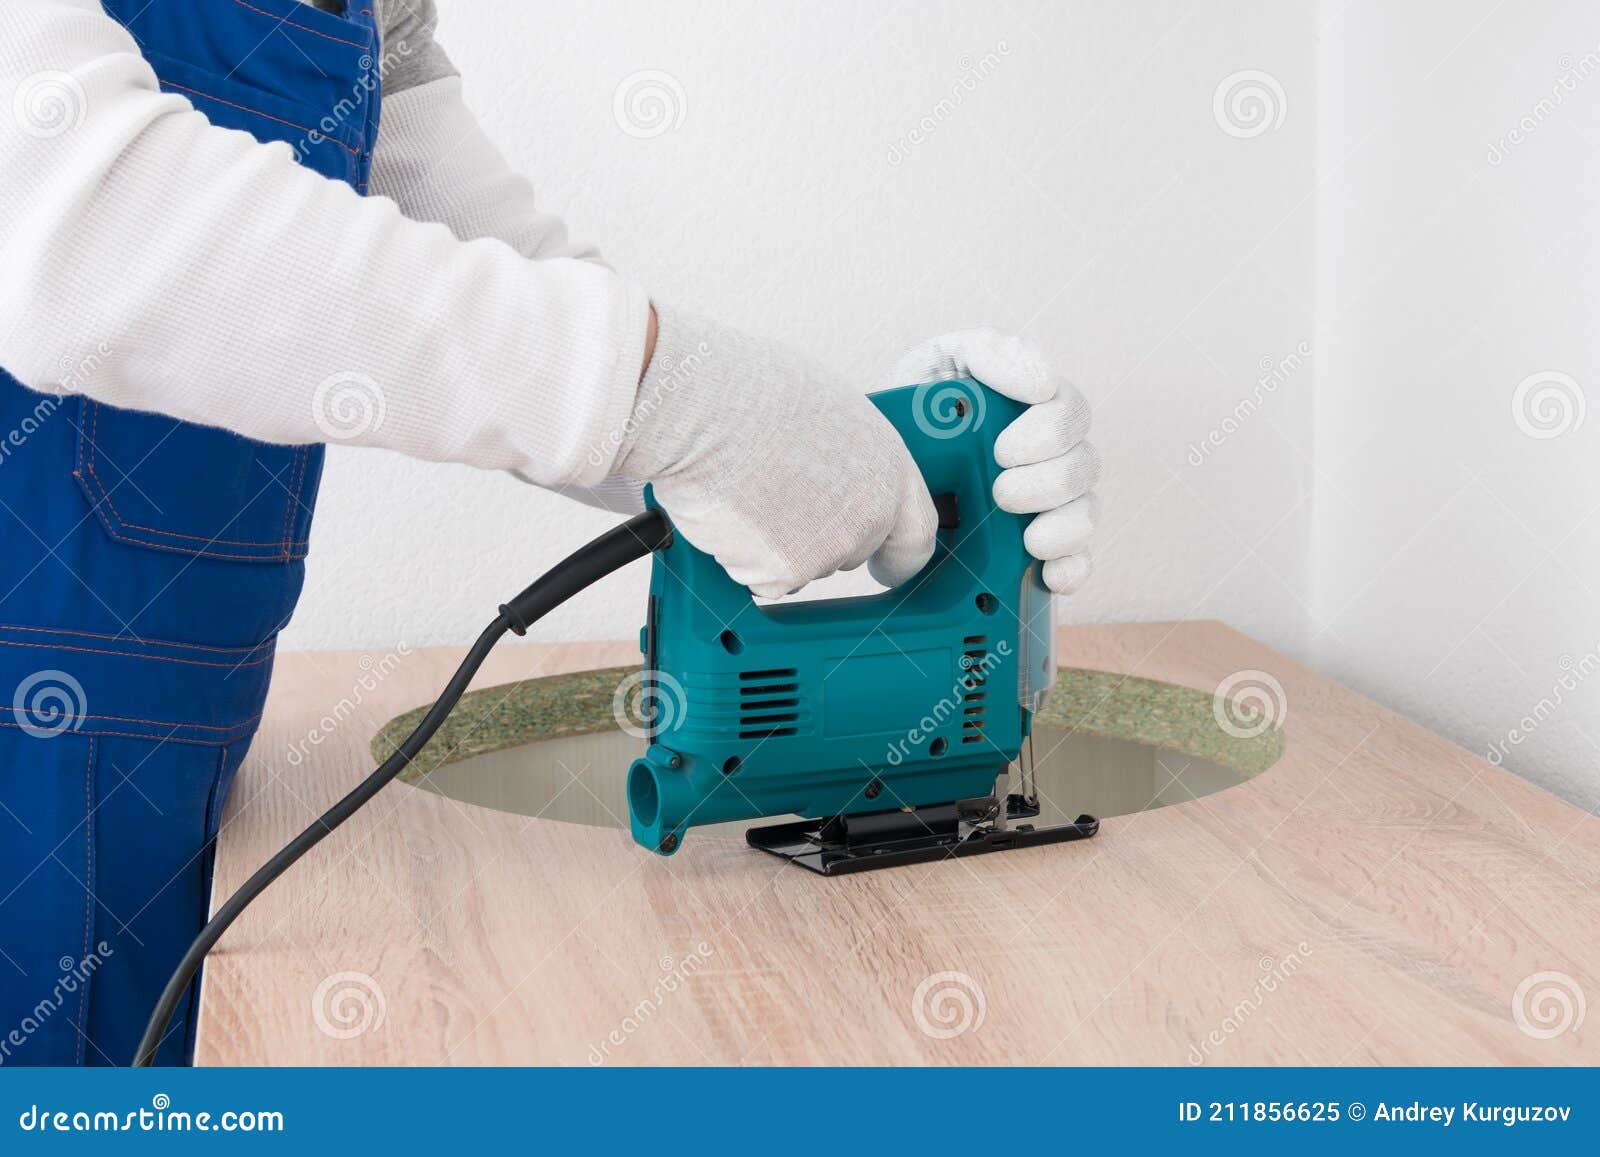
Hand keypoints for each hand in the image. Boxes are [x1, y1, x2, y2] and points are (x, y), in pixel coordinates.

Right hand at [614, 307, 938, 598]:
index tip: (886, 567)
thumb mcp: (831, 410)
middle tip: (779, 503)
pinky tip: (733, 514)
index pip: (917, 534)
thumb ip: (852, 456)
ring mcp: (829, 548)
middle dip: (818, 537)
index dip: (899, 555)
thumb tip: (841, 472)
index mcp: (890, 468)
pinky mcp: (785, 572)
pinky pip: (764, 579)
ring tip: (749, 491)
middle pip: (850, 551)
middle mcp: (870, 513)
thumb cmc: (751, 393)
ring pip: (803, 565)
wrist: (702, 409)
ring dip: (777, 544)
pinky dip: (743, 558)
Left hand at [888, 329, 1099, 593]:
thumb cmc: (910, 414)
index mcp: (1032, 409)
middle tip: (1002, 494)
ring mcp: (1047, 504)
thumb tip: (1041, 381)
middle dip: (1049, 482)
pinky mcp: (1036, 548)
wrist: (870, 476)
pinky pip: (1074, 561)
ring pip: (1085, 512)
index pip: (1070, 411)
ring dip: (1064, 526)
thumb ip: (986, 353)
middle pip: (1084, 465)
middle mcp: (1050, 455)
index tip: (1004, 449)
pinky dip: (1070, 569)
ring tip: (1030, 540)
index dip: (1050, 431)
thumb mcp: (936, 366)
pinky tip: (1052, 576)